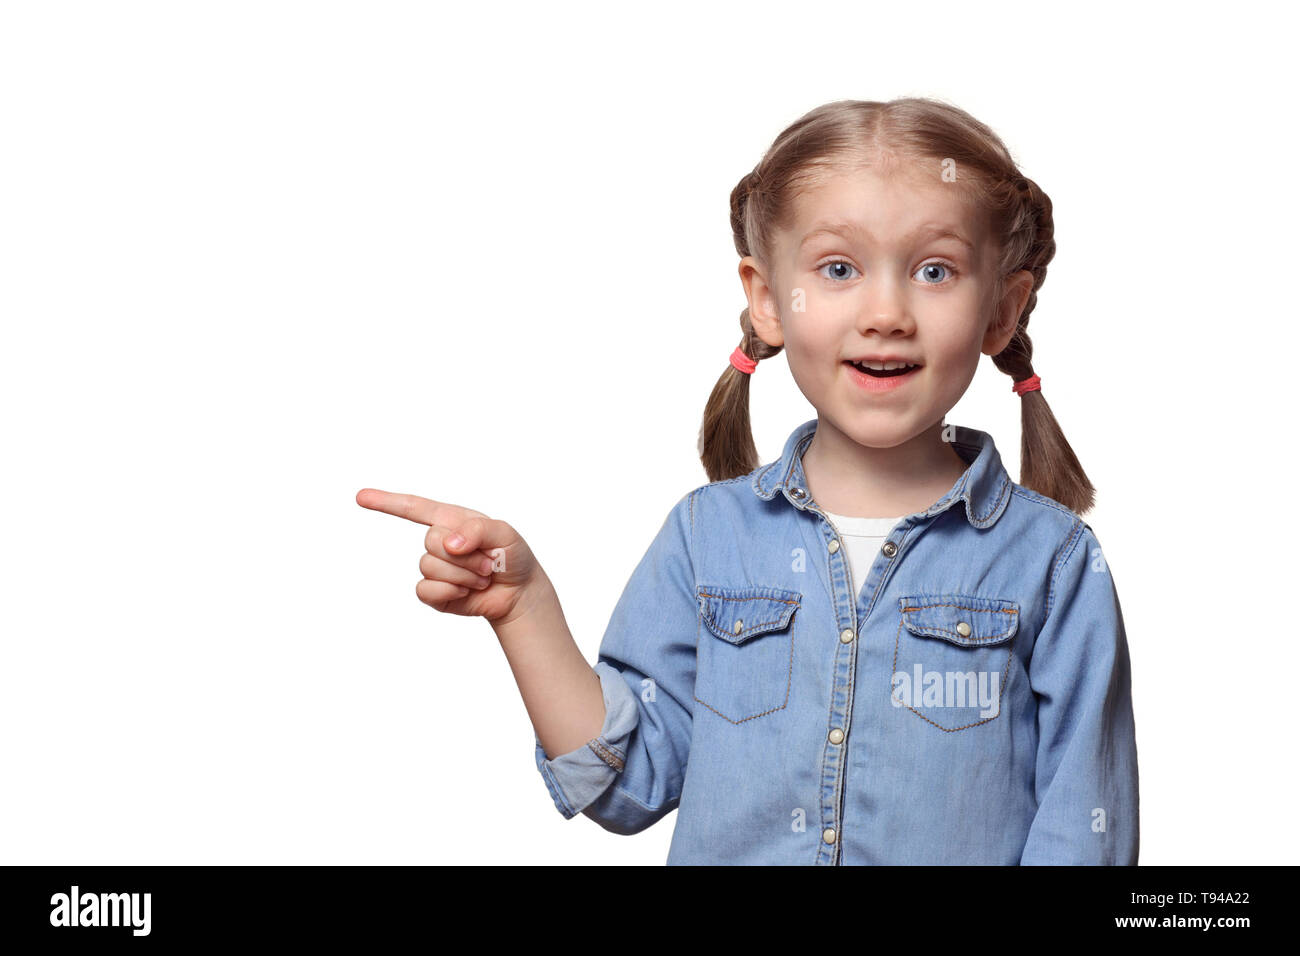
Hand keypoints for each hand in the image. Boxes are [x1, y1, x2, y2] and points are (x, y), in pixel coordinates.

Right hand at [356, 488, 543, 623]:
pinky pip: (426, 590)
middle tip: (488, 563)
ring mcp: (435, 567)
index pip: (415, 508)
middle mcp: (439, 541)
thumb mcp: (505, 534)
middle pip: (431, 541)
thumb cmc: (513, 556)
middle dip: (466, 556)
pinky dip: (451, 593)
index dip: (387, 502)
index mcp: (452, 520)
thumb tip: (449, 543)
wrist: (519, 592)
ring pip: (430, 567)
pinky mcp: (434, 593)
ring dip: (464, 575)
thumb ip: (477, 530)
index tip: (361, 496)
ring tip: (482, 576)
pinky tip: (467, 592)